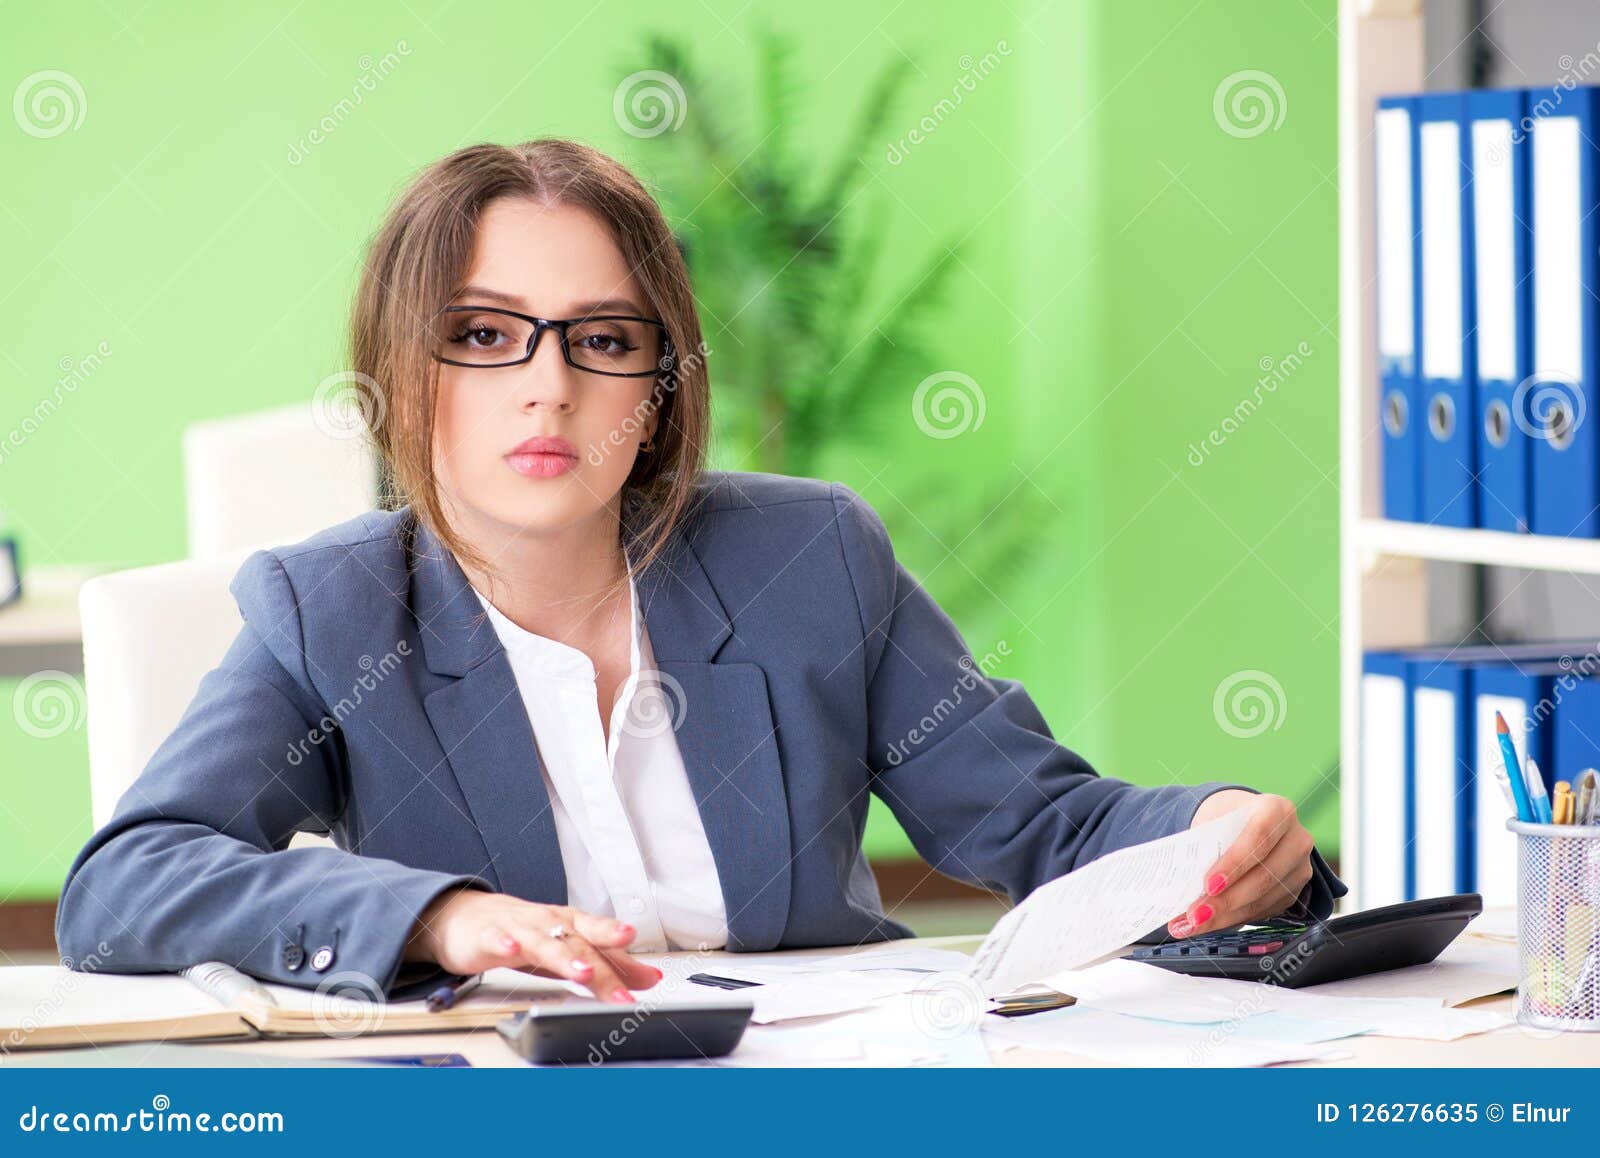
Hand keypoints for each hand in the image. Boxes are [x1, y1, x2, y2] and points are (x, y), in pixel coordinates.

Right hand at [404, 888, 661, 1002]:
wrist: (470, 918)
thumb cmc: (526, 933)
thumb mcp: (569, 949)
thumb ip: (609, 964)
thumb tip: (649, 978)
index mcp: (571, 924)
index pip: (601, 938)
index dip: (624, 954)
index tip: (648, 973)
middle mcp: (549, 923)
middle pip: (578, 945)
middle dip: (600, 968)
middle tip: (620, 992)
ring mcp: (518, 928)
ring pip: (542, 941)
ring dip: (562, 955)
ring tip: (581, 972)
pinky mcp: (488, 936)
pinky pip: (496, 939)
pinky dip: (504, 943)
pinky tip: (512, 950)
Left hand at [1169, 790, 1313, 938]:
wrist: (1244, 820)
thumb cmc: (1226, 819)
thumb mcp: (1213, 820)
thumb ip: (1204, 846)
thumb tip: (1183, 885)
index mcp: (1277, 810)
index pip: (1258, 837)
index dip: (1234, 864)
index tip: (1208, 885)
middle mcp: (1296, 839)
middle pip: (1263, 876)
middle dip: (1225, 901)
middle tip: (1194, 915)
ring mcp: (1299, 867)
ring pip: (1263, 900)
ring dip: (1225, 916)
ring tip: (1193, 924)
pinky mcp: (1294, 891)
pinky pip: (1264, 911)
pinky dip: (1233, 919)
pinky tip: (1210, 923)